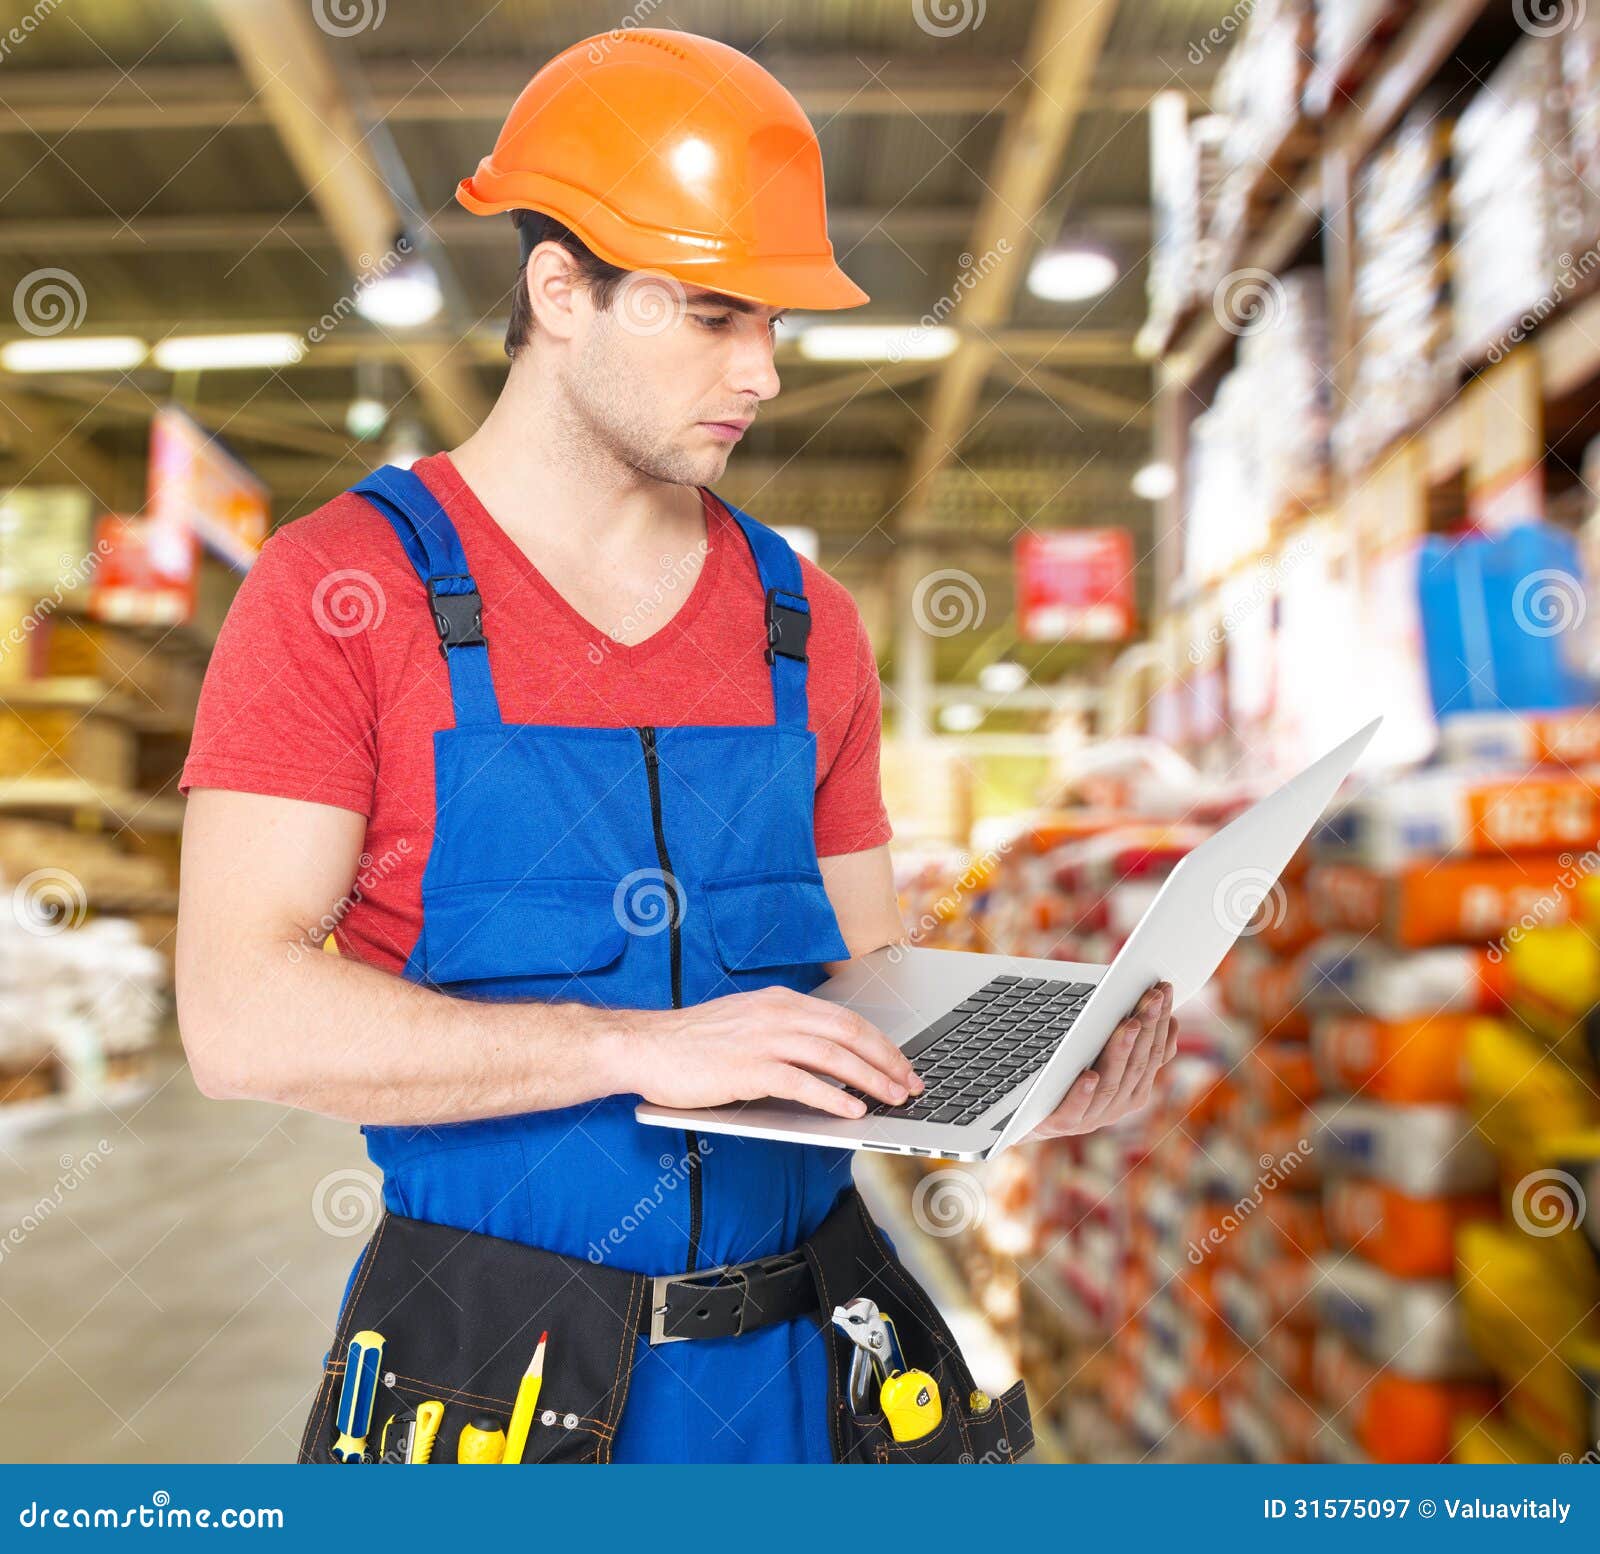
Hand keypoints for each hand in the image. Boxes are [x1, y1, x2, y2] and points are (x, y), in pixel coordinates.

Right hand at [631, 985, 923, 1118]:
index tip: (902, 1063)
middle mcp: (777, 1014)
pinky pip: (802, 1083)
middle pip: (849, 1033)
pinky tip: (852, 1111)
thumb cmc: (693, 1043)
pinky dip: (833, 1096)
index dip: (880, 1042)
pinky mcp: (749, 1068)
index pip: (845, 1018)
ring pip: (834, 1056)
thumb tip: (826, 1060)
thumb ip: (784, 1035)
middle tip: (912, 1084)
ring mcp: (764, 1039)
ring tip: (894, 1099)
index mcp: (780, 1002)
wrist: (647, 1046)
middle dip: (887, 1060)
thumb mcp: (747, 1025)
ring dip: (871, 1079)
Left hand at [1026, 980, 1173, 1139]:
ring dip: (1121, 1052)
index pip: (1155, 1054)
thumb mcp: (1104, 1061)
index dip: (1161, 1021)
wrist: (1030, 1118)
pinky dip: (1084, 1093)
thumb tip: (1169, 1018)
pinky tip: (1089, 1075)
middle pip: (1138, 1064)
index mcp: (1134, 1090)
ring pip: (1112, 1083)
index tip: (1164, 990)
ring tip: (1129, 1025)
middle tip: (1152, 997)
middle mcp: (1119, 1105)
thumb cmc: (1070, 1080)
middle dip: (1148, 1027)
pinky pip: (1076, 1109)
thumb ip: (1132, 1045)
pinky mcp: (1063, 1123)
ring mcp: (1093, 1117)